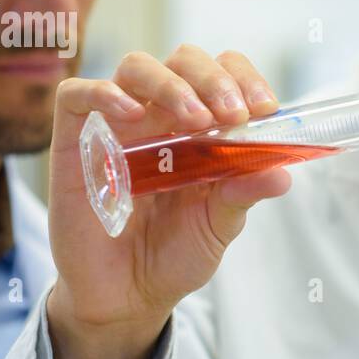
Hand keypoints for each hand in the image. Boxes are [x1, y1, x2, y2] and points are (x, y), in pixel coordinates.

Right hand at [45, 45, 289, 358]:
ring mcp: (118, 126)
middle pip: (183, 60)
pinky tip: (132, 114)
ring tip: (195, 120)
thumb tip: (283, 173)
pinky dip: (104, 93)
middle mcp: (161, 117)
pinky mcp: (76, 143)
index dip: (244, 79)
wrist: (127, 298)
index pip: (224, 73)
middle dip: (213, 79)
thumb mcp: (219, 225)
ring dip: (171, 84)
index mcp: (201, 128)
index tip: (264, 109)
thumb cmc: (175, 254)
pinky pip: (76, 95)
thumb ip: (243, 193)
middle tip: (232, 114)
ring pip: (136, 67)